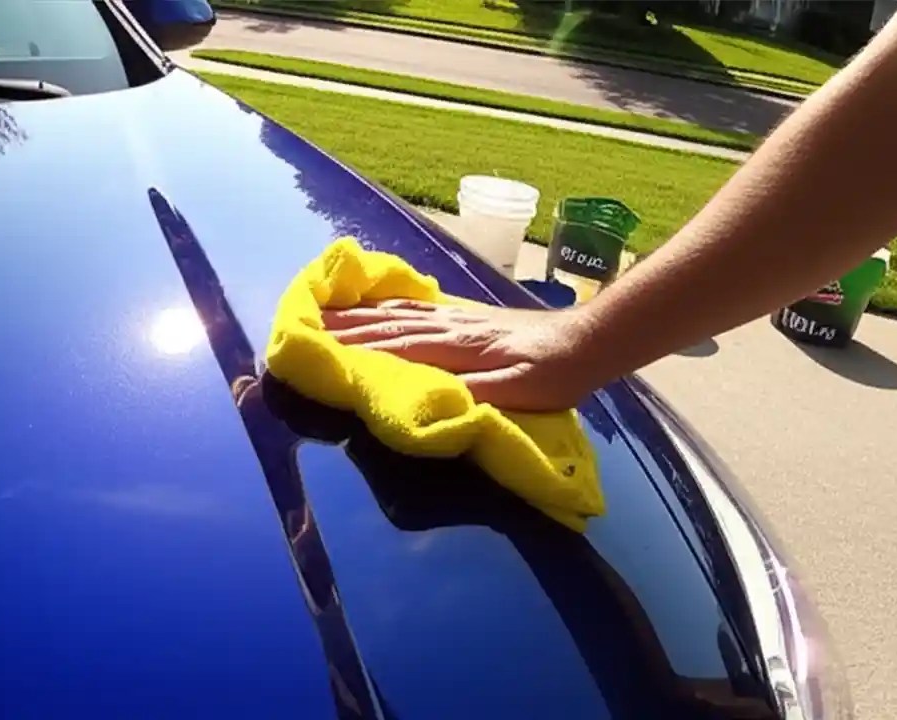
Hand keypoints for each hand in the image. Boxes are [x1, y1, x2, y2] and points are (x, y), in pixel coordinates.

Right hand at [321, 299, 600, 411]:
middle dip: (347, 326)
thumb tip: (425, 394)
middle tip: (307, 326)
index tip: (320, 346)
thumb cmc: (554, 375)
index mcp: (459, 346)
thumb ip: (471, 392)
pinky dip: (390, 305)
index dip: (358, 347)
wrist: (589, 340)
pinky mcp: (469, 316)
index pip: (398, 345)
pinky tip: (379, 305)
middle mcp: (452, 325)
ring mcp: (459, 317)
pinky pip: (418, 307)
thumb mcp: (518, 392)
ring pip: (400, 312)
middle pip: (390, 324)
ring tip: (329, 313)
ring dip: (362, 314)